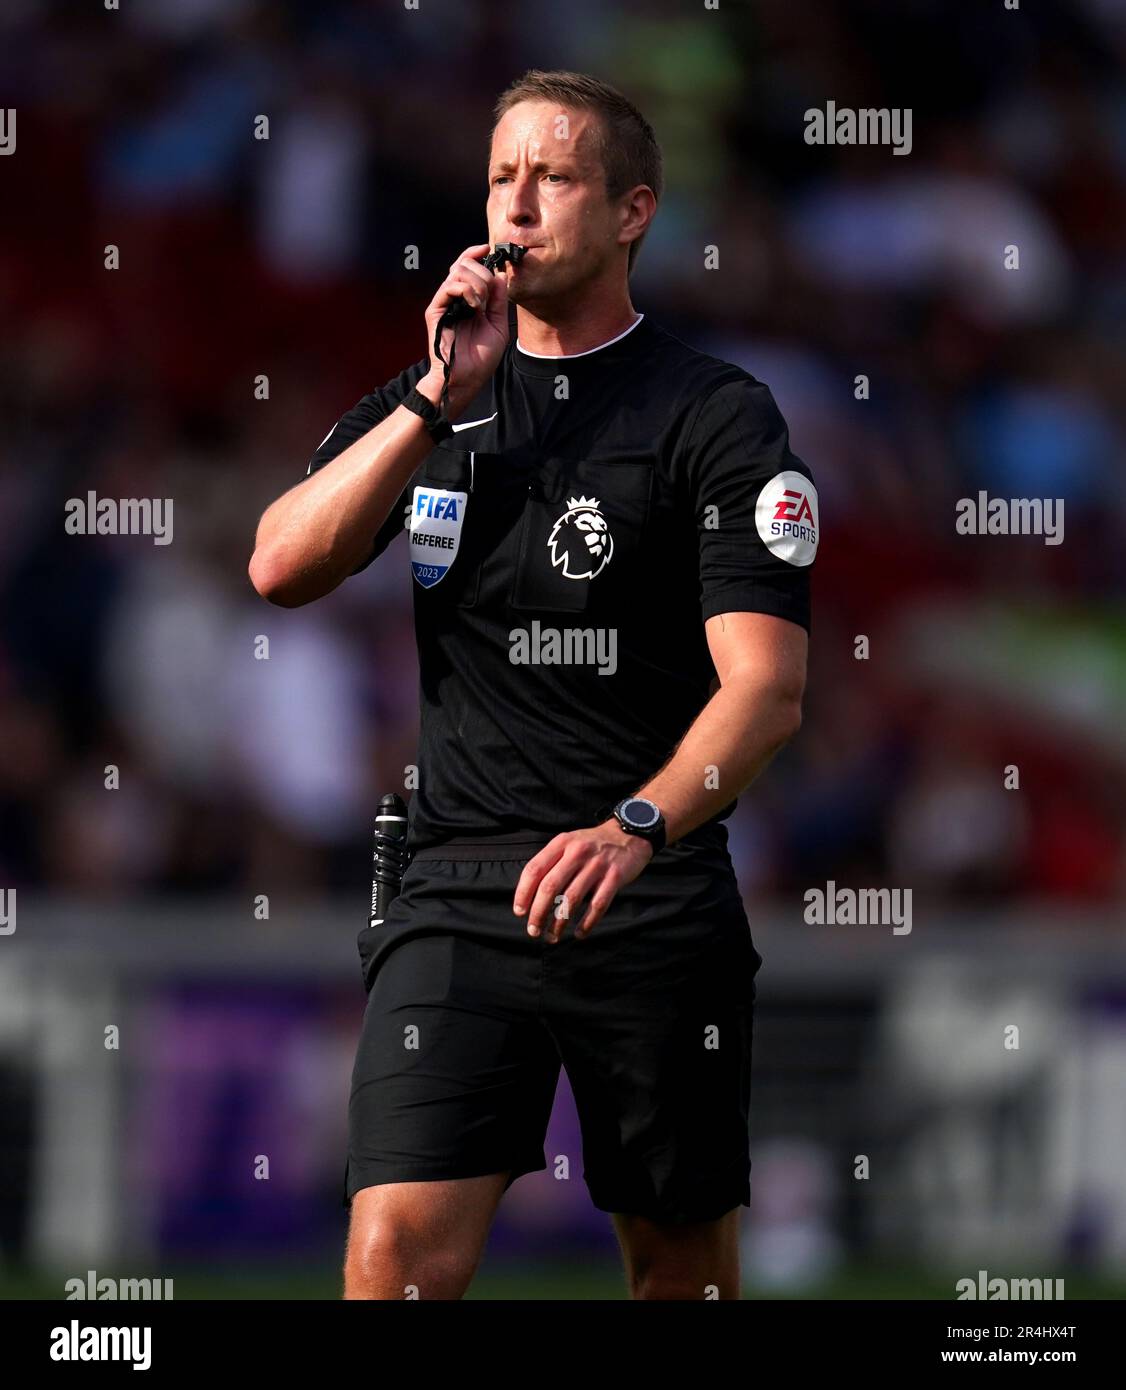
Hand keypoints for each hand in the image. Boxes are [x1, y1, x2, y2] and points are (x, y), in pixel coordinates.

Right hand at [420, 243, 508, 420]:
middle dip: (483, 272)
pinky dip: (466, 290)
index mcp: (469, 299)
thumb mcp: (498, 325)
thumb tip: (500, 274)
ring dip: (476, 282)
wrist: (466, 378)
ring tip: (482, 304)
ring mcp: (445, 302)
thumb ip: (499, 300)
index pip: (469, 266)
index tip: (490, 249)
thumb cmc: (481, 357)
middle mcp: (455, 297)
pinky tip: (475, 306)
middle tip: (489, 295)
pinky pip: (449, 286)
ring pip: (457, 271)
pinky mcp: (436, 310)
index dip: (478, 253)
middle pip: (464, 263)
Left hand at [513, 820, 654, 942]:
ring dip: (559, 922)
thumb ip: (551, 862)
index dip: (523, 893)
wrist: (630, 834)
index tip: (520, 912)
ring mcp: (597, 865)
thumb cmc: (593, 844)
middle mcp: (577, 852)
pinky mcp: (615, 877)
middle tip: (533, 931)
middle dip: (538, 913)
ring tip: (552, 936)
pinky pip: (598, 905)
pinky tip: (579, 934)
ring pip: (572, 899)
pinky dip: (587, 923)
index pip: (534, 869)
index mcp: (561, 843)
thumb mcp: (569, 842)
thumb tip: (530, 896)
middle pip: (550, 887)